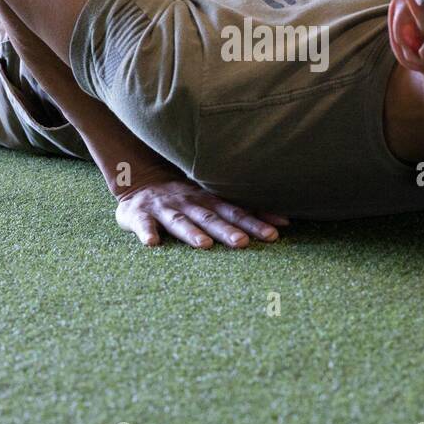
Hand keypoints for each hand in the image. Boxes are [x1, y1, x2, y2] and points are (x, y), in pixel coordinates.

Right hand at [116, 177, 289, 248]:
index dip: (254, 221)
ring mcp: (164, 208)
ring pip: (179, 221)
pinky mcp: (138, 214)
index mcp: (208, 200)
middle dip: (227, 230)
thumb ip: (242, 210)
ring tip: (204, 244)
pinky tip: (152, 243)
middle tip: (243, 242)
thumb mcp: (212, 198)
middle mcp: (189, 203)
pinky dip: (146, 232)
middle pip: (210, 217)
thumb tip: (285, 221)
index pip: (235, 211)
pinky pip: (142, 224)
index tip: (275, 233)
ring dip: (191, 232)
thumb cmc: (183, 195)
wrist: (138, 179)